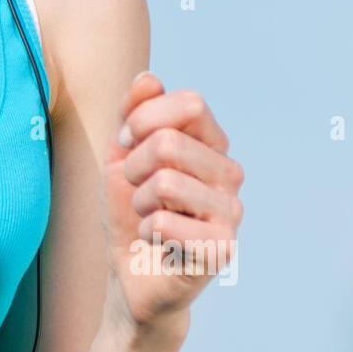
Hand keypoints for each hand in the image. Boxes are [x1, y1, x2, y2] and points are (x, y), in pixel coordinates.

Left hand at [101, 71, 243, 335]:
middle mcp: (229, 172)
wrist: (131, 274)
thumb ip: (132, 114)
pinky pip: (166, 223)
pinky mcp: (223, 248)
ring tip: (150, 216)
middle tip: (136, 189)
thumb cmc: (131, 211)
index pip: (190, 103)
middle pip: (169, 142)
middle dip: (133, 166)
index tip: (128, 143)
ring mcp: (231, 210)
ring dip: (140, 203)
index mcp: (211, 144)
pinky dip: (147, 231)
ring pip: (165, 182)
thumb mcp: (121, 154)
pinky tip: (159, 242)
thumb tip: (148, 77)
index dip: (144, 120)